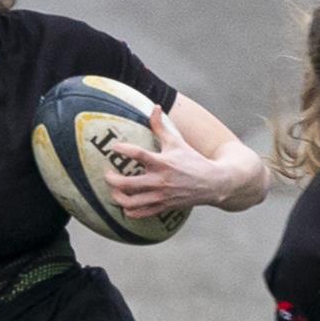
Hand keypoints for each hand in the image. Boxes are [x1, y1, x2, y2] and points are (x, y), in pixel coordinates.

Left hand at [106, 107, 223, 219]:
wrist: (212, 183)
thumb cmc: (192, 160)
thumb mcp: (177, 141)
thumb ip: (161, 126)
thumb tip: (154, 107)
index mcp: (162, 162)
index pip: (138, 154)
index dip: (123, 149)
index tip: (114, 147)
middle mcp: (160, 180)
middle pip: (127, 183)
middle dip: (111, 179)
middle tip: (107, 174)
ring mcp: (160, 196)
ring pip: (131, 202)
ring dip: (117, 197)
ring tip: (114, 191)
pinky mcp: (163, 207)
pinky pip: (141, 213)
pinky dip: (129, 211)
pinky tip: (125, 205)